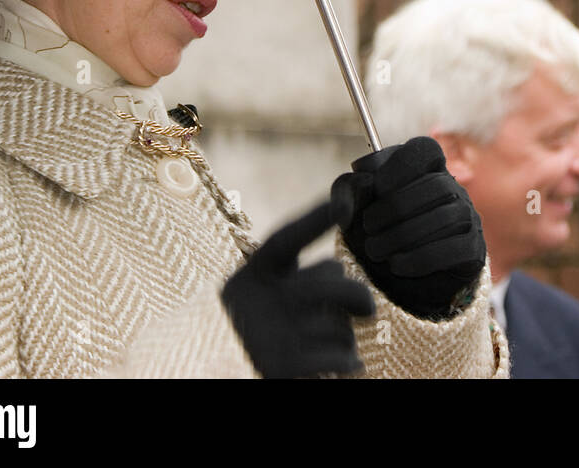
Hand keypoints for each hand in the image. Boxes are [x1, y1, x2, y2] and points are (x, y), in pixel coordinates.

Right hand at [221, 200, 374, 377]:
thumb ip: (306, 278)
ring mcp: (267, 337)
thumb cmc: (261, 339)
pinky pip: (343, 357)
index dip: (315, 219)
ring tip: (326, 347)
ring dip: (347, 338)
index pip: (285, 239)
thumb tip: (339, 266)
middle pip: (332, 278)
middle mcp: (254, 302)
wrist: (212, 375)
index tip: (344, 203)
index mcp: (250, 278)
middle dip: (358, 295)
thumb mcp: (273, 300)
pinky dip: (349, 363)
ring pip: (341, 324)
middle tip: (366, 310)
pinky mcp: (280, 369)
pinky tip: (345, 366)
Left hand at [331, 136, 485, 319]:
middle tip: (369, 227)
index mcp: (425, 169)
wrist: (400, 279)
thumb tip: (361, 184)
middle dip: (396, 207)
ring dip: (404, 235)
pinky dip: (422, 258)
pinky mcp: (473, 249)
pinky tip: (398, 265)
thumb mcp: (357, 210)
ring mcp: (467, 218)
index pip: (426, 149)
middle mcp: (452, 188)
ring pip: (447, 217)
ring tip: (376, 250)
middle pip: (437, 185)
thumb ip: (350, 190)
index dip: (402, 165)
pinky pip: (456, 249)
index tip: (378, 186)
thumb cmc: (380, 232)